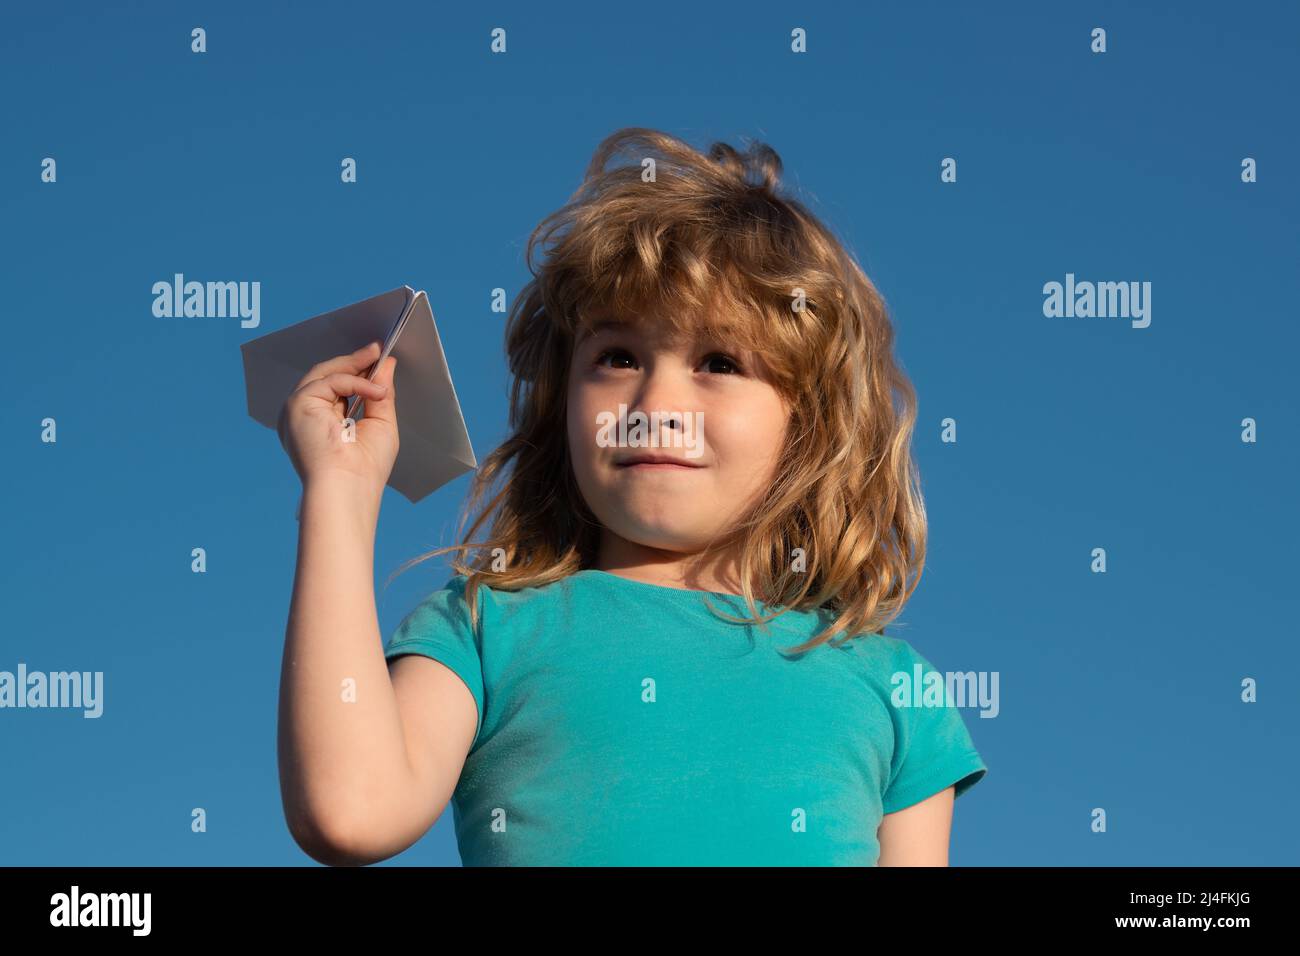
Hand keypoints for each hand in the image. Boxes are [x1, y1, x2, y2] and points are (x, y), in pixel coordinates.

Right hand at [276, 341, 398, 495]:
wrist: (348, 489)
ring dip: (355, 365)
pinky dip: (356, 382)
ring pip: (325, 373)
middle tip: (378, 349)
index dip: (355, 371)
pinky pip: (330, 381)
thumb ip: (380, 393)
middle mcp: (303, 415)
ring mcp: (297, 409)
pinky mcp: (298, 405)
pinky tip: (376, 391)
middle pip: (326, 376)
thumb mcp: (380, 423)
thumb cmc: (365, 469)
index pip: (334, 389)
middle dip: (354, 361)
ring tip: (379, 356)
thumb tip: (386, 364)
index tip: (378, 357)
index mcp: (318, 423)